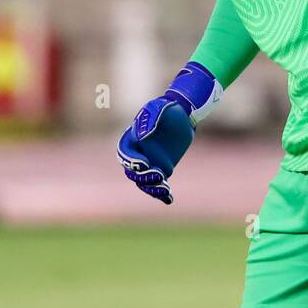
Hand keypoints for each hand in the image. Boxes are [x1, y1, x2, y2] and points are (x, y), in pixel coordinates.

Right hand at [117, 61, 220, 204]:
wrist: (182, 115)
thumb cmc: (166, 109)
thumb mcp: (158, 108)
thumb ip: (149, 119)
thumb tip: (142, 137)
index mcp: (131, 139)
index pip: (125, 154)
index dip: (131, 161)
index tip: (144, 164)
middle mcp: (137, 154)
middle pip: (133, 172)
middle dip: (143, 177)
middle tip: (159, 175)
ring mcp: (149, 164)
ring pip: (144, 182)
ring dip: (152, 189)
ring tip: (165, 189)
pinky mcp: (162, 169)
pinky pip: (158, 185)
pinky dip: (162, 194)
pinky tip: (169, 199)